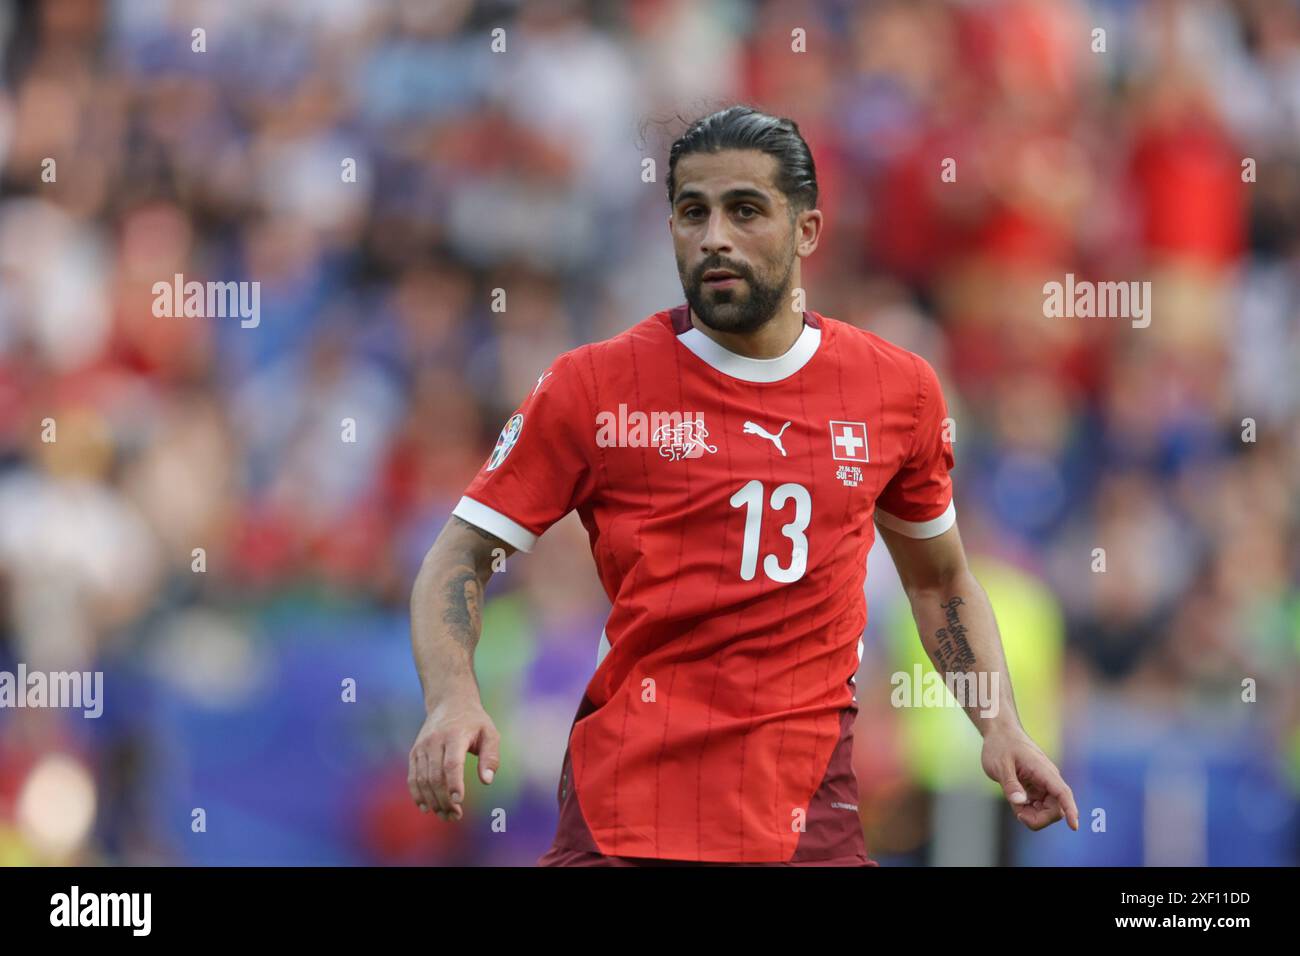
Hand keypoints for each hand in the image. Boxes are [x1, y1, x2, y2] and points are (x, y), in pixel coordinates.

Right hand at [408, 691, 500, 820]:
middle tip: (455, 816)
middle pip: (436, 775)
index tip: (459, 802)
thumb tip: (487, 780)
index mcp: (455, 735)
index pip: (451, 763)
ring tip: (445, 815)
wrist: (449, 702)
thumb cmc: (474, 722)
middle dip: (444, 799)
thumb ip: (491, 756)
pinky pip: (412, 777)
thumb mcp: (490, 733)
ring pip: (422, 779)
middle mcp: (434, 741)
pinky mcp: (414, 753)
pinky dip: (418, 794)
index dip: (454, 784)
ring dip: (432, 801)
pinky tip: (427, 807)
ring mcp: (422, 747)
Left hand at [981, 726, 1078, 831]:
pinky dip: (1027, 810)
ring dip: (1032, 815)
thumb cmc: (1000, 746)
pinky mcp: (1036, 789)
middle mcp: (1048, 779)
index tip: (1074, 826)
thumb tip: (1020, 802)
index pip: (1063, 793)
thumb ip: (1010, 784)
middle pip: (1056, 809)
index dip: (1070, 810)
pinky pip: (1037, 807)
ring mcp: (1043, 785)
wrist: (1000, 732)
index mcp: (1043, 771)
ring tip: (1013, 801)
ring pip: (1047, 811)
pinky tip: (1014, 799)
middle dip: (1039, 819)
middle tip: (1018, 813)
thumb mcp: (999, 765)